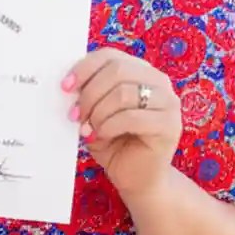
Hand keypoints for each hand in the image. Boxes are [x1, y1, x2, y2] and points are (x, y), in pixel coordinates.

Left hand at [64, 48, 180, 199]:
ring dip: (98, 112)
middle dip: (89, 93)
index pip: (110, 56)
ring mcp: (167, 102)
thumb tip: (67, 84)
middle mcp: (158, 81)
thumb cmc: (115, 143)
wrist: (138, 179)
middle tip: (75, 114)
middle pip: (117, 71)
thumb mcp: (95, 112)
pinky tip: (100, 135)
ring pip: (123, 93)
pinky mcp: (169, 125)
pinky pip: (131, 117)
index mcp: (140, 71)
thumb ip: (88, 94)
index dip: (84, 68)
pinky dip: (109, 126)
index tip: (65, 86)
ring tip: (88, 128)